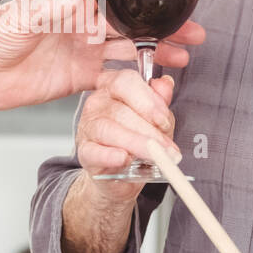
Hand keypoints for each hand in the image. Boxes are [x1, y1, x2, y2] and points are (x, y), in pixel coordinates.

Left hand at [0, 0, 204, 112]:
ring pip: (127, 51)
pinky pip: (111, 79)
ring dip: (156, 54)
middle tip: (194, 36)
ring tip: (183, 59)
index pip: (118, 0)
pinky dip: (133, 82)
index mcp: (70, 2)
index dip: (147, 5)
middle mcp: (79, 24)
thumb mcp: (19, 18)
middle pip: (131, 24)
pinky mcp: (74, 79)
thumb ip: (52, 8)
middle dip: (163, 29)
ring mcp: (79, 51)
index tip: (174, 10)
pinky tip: (154, 84)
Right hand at [75, 70, 180, 199]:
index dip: (148, 101)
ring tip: (155, 155)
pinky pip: (94, 152)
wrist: (122, 170)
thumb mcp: (154, 118)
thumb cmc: (137, 139)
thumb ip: (159, 101)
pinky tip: (124, 158)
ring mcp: (88, 126)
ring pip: (109, 130)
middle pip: (120, 110)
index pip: (126, 81)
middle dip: (149, 131)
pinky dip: (109, 156)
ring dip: (136, 143)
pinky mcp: (84, 151)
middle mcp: (97, 102)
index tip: (164, 121)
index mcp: (113, 87)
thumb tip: (165, 85)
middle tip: (167, 148)